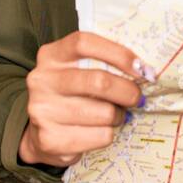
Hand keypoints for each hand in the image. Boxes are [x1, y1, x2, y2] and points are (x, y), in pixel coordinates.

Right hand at [18, 31, 148, 167]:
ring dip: (119, 116)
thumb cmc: (69, 96)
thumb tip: (144, 70)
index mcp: (50, 56)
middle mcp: (42, 80)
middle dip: (128, 91)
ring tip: (115, 116)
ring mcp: (43, 111)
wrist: (39, 134)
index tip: (140, 67)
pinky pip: (100, 136)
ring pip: (104, 113)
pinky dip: (109, 134)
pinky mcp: (50, 139)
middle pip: (99, 81)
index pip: (84, 43)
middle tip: (137, 97)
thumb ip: (100, 63)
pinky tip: (100, 131)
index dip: (118, 53)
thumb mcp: (76, 71)